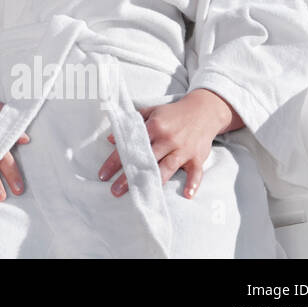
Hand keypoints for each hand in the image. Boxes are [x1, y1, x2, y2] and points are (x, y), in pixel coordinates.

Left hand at [98, 89, 233, 198]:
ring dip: (153, 183)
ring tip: (140, 196)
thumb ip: (131, 124)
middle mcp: (168, 139)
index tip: (104, 174)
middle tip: (115, 190)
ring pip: (167, 168)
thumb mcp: (151, 112)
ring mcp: (183, 149)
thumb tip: (111, 139)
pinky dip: (192, 183)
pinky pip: (195, 172)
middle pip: (146, 160)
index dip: (115, 160)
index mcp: (154, 127)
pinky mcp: (197, 157)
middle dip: (130, 176)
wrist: (203, 110)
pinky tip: (187, 194)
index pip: (130, 145)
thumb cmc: (173, 114)